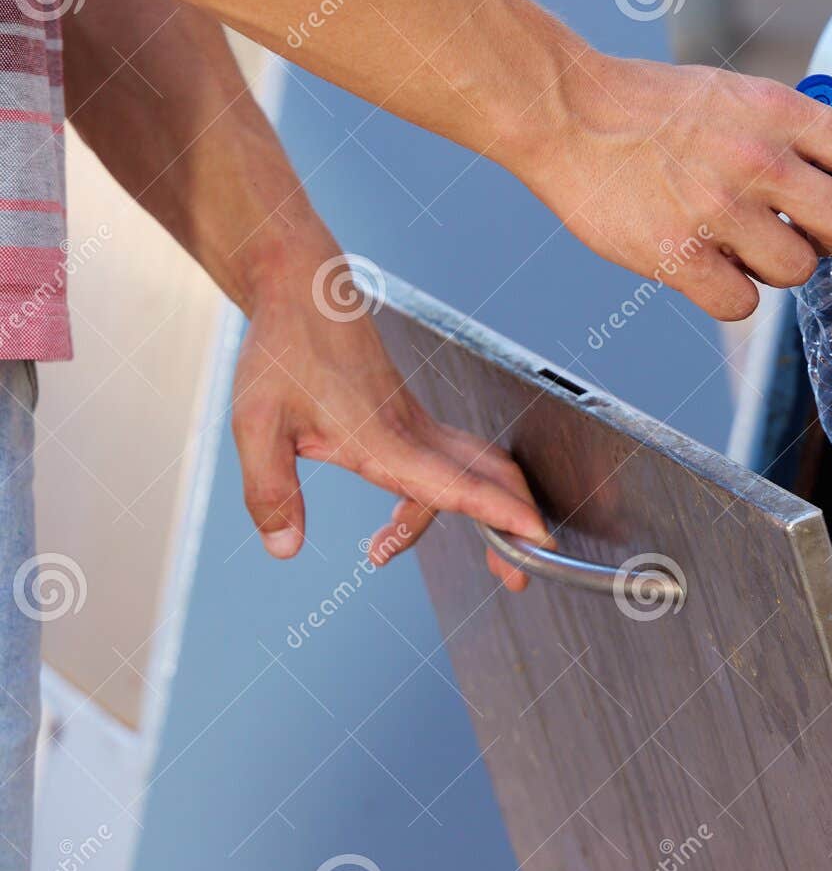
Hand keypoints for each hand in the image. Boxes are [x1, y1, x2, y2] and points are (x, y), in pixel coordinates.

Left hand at [231, 268, 547, 589]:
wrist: (303, 295)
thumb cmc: (282, 352)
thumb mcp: (255, 425)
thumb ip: (270, 491)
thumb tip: (285, 550)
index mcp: (383, 439)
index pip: (455, 485)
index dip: (501, 513)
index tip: (537, 538)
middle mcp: (412, 434)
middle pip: (488, 479)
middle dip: (513, 527)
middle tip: (518, 575)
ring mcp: (417, 424)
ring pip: (476, 471)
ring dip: (485, 513)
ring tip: (450, 558)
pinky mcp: (411, 420)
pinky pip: (453, 462)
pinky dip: (455, 495)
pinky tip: (399, 519)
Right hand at [519, 53, 831, 319]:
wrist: (566, 113)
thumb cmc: (647, 108)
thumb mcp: (735, 94)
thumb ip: (791, 130)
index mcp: (778, 112)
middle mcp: (757, 159)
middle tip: (803, 234)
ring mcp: (717, 210)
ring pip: (797, 271)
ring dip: (777, 268)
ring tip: (741, 246)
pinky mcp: (677, 256)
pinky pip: (741, 303)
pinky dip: (730, 294)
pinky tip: (707, 268)